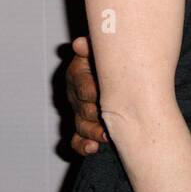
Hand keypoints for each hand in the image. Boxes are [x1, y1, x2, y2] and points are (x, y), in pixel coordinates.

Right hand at [66, 36, 108, 153]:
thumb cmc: (108, 57)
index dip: (91, 92)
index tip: (102, 95)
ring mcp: (79, 111)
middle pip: (81, 109)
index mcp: (77, 73)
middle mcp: (76, 94)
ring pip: (80, 126)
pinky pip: (77, 140)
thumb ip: (91, 46)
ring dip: (93, 132)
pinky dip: (83, 146)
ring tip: (107, 135)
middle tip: (111, 117)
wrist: (114, 69)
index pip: (81, 86)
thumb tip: (79, 43)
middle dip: (95, 115)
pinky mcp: (83, 126)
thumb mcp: (100, 48)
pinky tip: (93, 148)